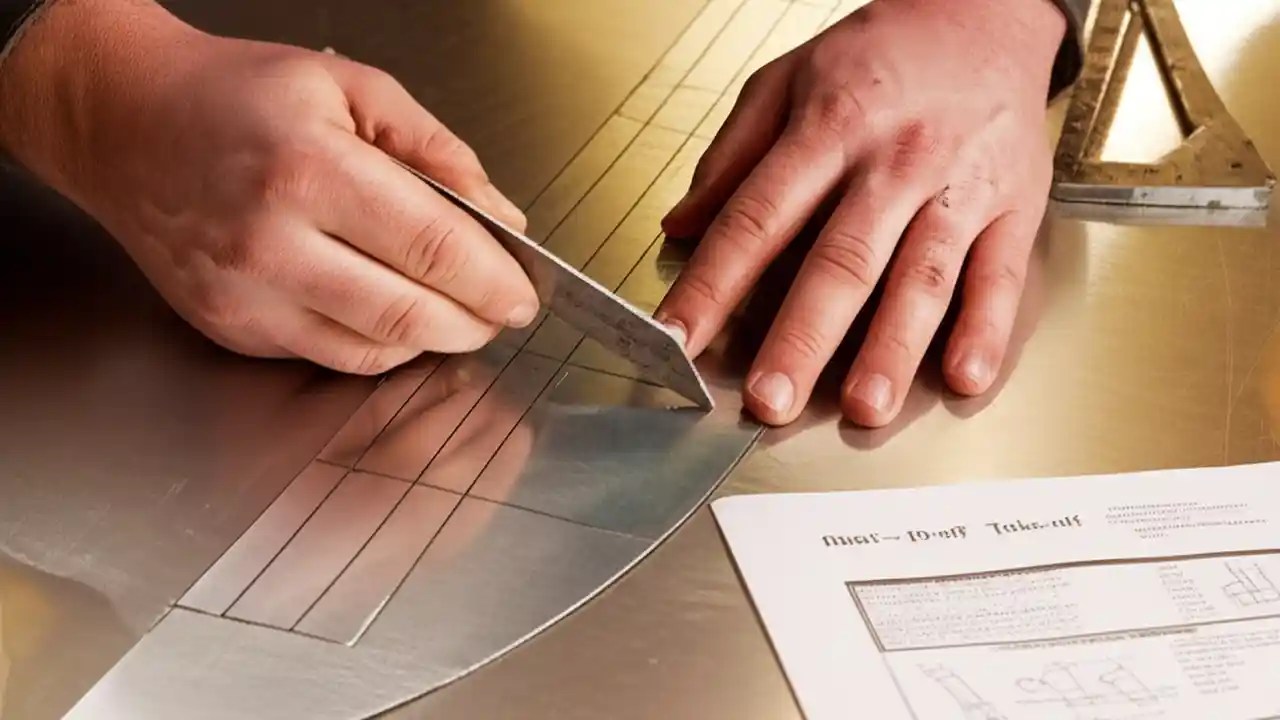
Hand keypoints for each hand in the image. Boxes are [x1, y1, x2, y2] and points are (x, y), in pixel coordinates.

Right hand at [0, 0, 536, 374]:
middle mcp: (272, 241)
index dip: (494, 281)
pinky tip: (397, 316)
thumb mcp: (351, 87)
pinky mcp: (232, 327)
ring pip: (374, 351)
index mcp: (310, 169)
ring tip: (457, 313)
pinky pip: (329, 356)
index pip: (434, 248)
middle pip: (410, 315)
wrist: (126, 123)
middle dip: (476, 322)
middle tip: (501, 310)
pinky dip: (380, 346)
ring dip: (433, 340)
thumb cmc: (235, 96)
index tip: (524, 293)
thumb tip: (500, 217)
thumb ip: (437, 151)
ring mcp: (246, 295)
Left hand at [656, 0, 1065, 426]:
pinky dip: (984, 329)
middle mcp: (893, 161)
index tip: (679, 339)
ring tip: (862, 406)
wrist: (985, 13)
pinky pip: (1000, 276)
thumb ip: (731, 157)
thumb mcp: (786, 80)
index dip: (713, 284)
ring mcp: (957, 188)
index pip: (758, 217)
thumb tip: (678, 227)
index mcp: (828, 128)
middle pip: (841, 260)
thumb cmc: (879, 54)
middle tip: (769, 399)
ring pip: (921, 277)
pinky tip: (962, 375)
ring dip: (891, 348)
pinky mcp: (1013, 207)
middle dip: (802, 337)